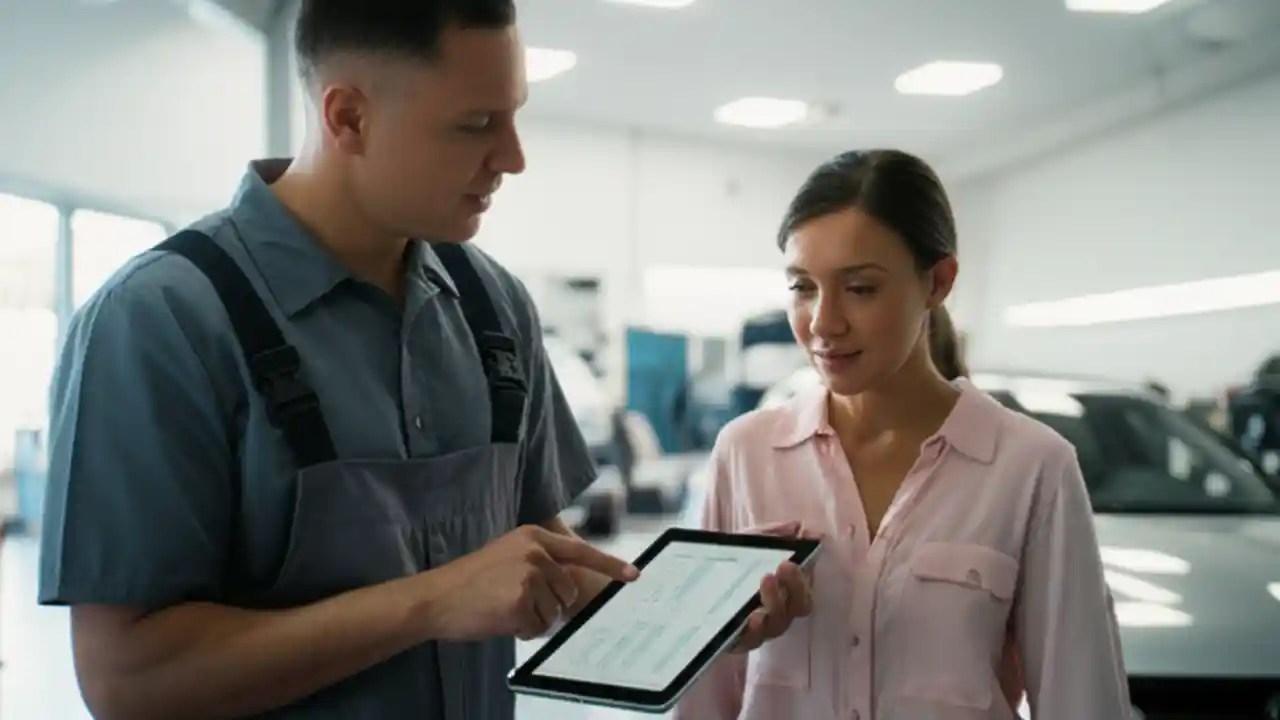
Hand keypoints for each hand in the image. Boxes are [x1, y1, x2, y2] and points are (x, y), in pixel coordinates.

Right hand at [426, 525, 637, 641]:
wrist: (435, 597)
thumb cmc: (470, 581)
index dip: (610, 564)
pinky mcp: (520, 600)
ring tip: (503, 607)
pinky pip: (537, 627)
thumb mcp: (506, 555)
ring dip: (534, 618)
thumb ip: (538, 562)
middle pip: (568, 591)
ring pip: (554, 612)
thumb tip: (569, 586)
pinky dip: (521, 630)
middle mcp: (534, 551)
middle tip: (513, 600)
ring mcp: (528, 575)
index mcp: (533, 537)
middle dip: (548, 605)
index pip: (580, 551)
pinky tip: (499, 618)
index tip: (634, 575)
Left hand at [731, 520, 817, 652]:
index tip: (791, 561)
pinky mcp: (737, 640)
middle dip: (794, 587)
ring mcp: (758, 629)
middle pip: (797, 608)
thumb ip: (776, 535)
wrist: (690, 575)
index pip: (804, 591)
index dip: (803, 579)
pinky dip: (755, 630)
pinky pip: (751, 640)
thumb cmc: (729, 560)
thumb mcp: (750, 542)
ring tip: (765, 581)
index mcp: (784, 590)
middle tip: (781, 566)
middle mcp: (776, 612)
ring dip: (775, 602)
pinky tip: (751, 617)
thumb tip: (807, 529)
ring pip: (777, 625)